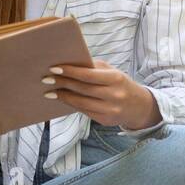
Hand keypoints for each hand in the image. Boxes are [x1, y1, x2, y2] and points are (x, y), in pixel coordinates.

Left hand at [40, 60, 161, 130]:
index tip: (54, 68)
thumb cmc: (120, 84)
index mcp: (115, 78)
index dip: (69, 71)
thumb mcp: (112, 71)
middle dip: (62, 83)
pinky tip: (62, 99)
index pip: (88, 75)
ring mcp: (110, 110)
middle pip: (82, 89)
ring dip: (63, 96)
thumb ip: (93, 67)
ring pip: (81, 103)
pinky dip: (71, 105)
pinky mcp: (105, 121)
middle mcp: (114, 95)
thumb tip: (69, 63)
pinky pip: (84, 111)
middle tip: (46, 79)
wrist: (138, 106)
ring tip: (50, 92)